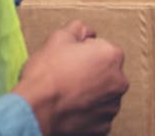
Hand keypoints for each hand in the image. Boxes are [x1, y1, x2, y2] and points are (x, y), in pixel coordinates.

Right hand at [13, 20, 128, 135]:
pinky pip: (98, 115)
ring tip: (69, 94)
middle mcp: (119, 81)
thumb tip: (86, 31)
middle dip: (92, 73)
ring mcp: (112, 106)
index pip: (103, 49)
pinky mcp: (103, 126)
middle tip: (69, 77)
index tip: (70, 59)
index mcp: (112, 56)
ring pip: (104, 95)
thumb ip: (78, 29)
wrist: (35, 109)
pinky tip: (71, 109)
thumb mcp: (58, 39)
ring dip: (92, 93)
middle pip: (107, 72)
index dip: (85, 52)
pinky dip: (88, 113)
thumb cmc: (47, 73)